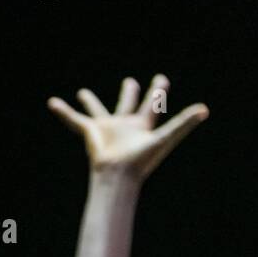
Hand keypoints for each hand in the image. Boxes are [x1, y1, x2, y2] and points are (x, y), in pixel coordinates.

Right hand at [48, 75, 208, 180]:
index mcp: (142, 126)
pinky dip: (63, 112)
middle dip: (130, 93)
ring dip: (89, 102)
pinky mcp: (90, 132)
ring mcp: (106, 129)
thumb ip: (183, 123)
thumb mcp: (165, 138)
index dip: (158, 92)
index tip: (161, 80)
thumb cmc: (141, 161)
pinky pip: (74, 120)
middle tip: (131, 82)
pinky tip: (52, 103)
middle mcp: (124, 125)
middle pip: (127, 104)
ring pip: (96, 111)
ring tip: (82, 93)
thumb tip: (205, 110)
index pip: (152, 105)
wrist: (117, 176)